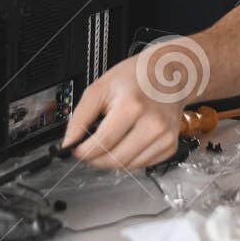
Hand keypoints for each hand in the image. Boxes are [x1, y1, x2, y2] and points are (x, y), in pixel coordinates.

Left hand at [62, 55, 186, 169]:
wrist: (170, 74)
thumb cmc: (135, 78)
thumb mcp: (100, 88)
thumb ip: (80, 117)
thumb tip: (68, 143)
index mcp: (132, 106)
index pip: (102, 144)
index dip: (83, 152)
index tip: (76, 149)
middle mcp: (152, 124)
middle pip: (115, 160)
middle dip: (95, 159)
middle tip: (89, 149)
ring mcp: (164, 137)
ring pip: (127, 167)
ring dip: (112, 160)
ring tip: (110, 141)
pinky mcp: (171, 145)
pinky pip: (142, 165)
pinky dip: (130, 158)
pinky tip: (129, 141)